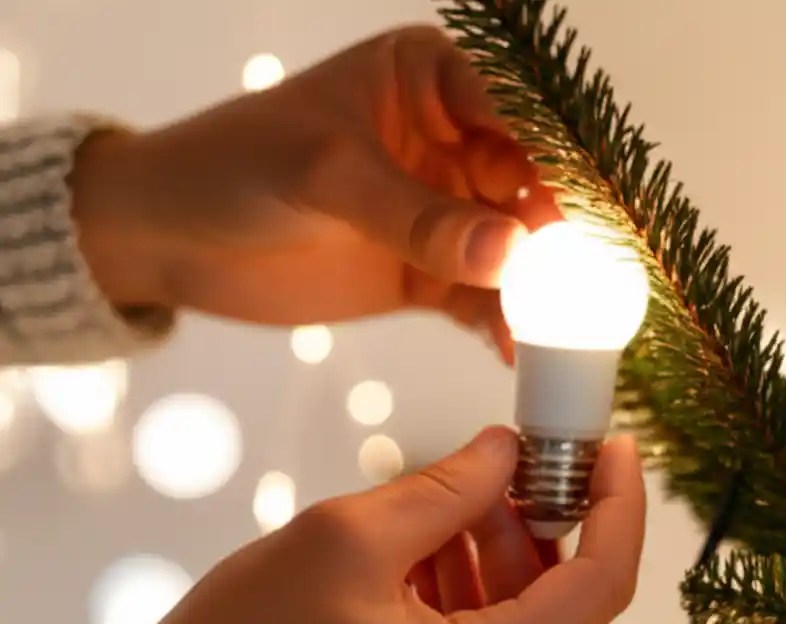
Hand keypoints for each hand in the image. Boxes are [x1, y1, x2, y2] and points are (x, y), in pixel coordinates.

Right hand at [11, 428, 644, 623]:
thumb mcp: (345, 540)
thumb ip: (446, 490)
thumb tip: (506, 452)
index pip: (601, 587)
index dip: (620, 508)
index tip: (616, 452)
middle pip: (570, 616)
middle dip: (549, 536)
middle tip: (513, 477)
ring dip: (509, 568)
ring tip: (451, 516)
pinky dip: (478, 605)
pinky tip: (426, 561)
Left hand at [71, 27, 561, 360]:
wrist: (167, 238)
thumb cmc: (234, 168)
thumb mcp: (326, 177)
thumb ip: (417, 215)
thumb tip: (513, 252)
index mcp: (436, 80)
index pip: (519, 117)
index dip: (561, 166)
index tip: (592, 219)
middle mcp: (455, 141)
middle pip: (532, 187)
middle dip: (559, 237)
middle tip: (590, 288)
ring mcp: (447, 210)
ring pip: (517, 248)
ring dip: (541, 289)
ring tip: (565, 333)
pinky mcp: (432, 272)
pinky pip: (486, 297)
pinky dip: (505, 324)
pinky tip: (520, 353)